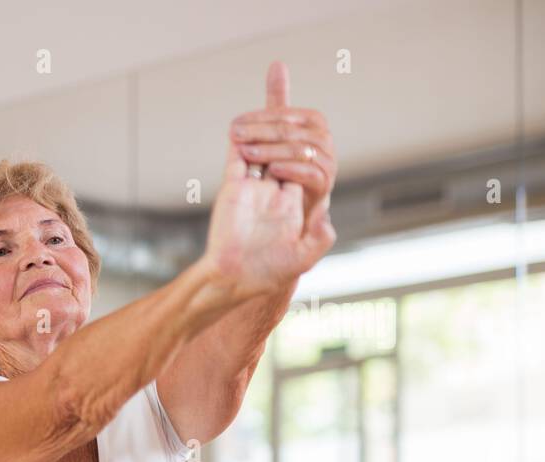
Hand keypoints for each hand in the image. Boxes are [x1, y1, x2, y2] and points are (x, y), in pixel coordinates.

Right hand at [203, 62, 335, 298]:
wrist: (234, 279)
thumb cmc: (268, 273)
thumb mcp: (302, 259)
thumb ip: (319, 239)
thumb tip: (327, 218)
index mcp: (293, 200)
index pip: (305, 161)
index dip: (308, 143)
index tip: (313, 125)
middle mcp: (273, 188)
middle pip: (284, 143)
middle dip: (285, 118)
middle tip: (283, 87)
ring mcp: (252, 185)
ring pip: (262, 142)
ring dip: (266, 119)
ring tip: (273, 84)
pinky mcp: (232, 186)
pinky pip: (237, 154)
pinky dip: (240, 135)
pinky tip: (243, 118)